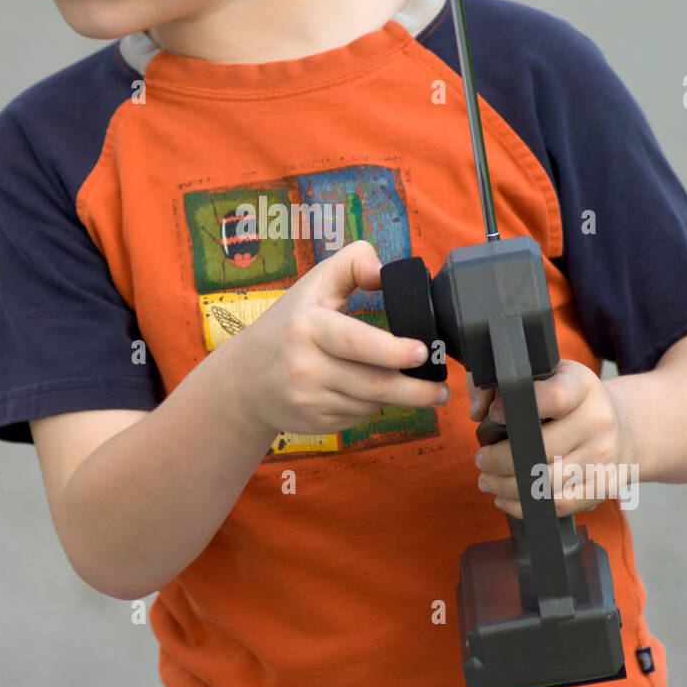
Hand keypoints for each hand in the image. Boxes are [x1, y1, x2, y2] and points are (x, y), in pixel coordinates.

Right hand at [225, 239, 450, 436]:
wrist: (244, 378)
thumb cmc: (287, 324)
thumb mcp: (312, 285)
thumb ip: (351, 264)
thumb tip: (384, 271)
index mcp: (307, 326)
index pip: (355, 342)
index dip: (392, 350)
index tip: (421, 352)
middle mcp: (305, 365)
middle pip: (372, 384)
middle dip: (415, 391)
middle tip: (442, 389)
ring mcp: (308, 398)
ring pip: (370, 403)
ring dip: (395, 397)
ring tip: (415, 389)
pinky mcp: (313, 422)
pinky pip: (357, 417)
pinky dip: (373, 407)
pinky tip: (373, 394)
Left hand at [466, 360, 636, 518]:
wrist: (625, 426)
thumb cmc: (573, 401)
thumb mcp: (550, 375)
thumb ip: (506, 381)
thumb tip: (480, 408)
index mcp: (583, 388)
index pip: (554, 397)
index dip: (518, 407)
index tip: (494, 414)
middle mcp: (599, 421)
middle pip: (540, 449)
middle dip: (498, 459)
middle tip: (481, 459)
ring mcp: (605, 456)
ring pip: (546, 483)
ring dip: (506, 486)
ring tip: (487, 480)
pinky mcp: (605, 486)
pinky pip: (560, 505)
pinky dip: (525, 507)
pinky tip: (506, 498)